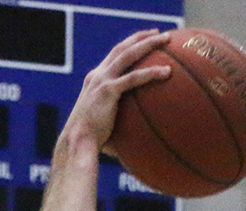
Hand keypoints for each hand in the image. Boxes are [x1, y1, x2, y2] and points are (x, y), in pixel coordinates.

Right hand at [60, 29, 171, 150]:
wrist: (77, 143)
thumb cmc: (92, 141)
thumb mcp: (105, 125)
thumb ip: (121, 121)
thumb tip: (141, 134)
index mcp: (95, 80)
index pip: (114, 56)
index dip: (130, 45)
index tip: (146, 40)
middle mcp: (97, 75)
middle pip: (122, 48)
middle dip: (142, 37)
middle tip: (160, 33)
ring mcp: (102, 81)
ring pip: (129, 54)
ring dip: (148, 43)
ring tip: (168, 39)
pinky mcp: (108, 91)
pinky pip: (134, 78)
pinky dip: (151, 73)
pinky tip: (167, 72)